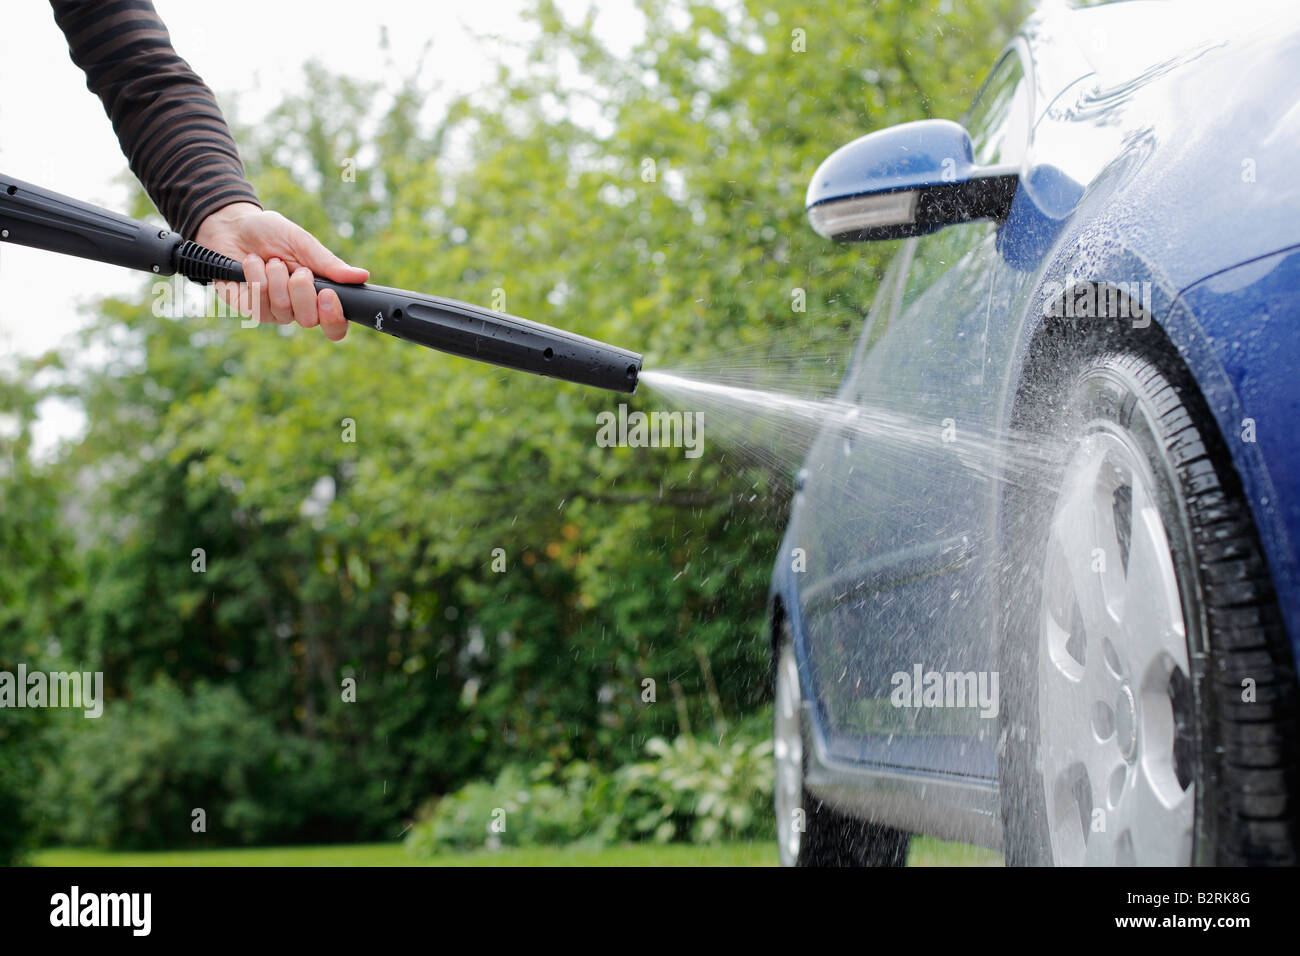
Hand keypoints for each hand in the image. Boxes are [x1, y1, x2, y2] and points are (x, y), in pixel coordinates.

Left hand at [195, 202, 368, 340]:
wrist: (232, 226)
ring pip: (282, 310)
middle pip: (309, 320)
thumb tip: (361, 276)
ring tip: (270, 260)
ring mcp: (273, 311)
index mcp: (318, 296)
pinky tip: (251, 264)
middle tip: (296, 268)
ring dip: (276, 277)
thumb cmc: (271, 233)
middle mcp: (298, 309)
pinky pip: (258, 301)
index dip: (334, 318)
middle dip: (302, 290)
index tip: (327, 294)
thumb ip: (329, 263)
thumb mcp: (302, 242)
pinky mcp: (250, 308)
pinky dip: (256, 275)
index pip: (334, 325)